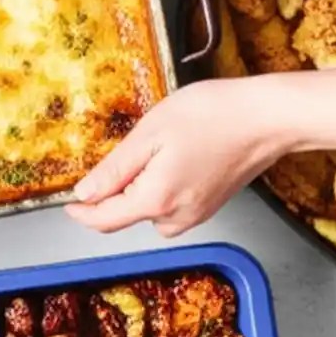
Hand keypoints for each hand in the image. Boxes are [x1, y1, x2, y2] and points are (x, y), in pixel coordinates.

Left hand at [65, 79, 292, 236]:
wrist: (267, 118)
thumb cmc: (213, 116)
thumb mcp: (149, 134)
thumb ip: (114, 169)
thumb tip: (85, 195)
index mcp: (155, 200)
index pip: (105, 220)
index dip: (81, 212)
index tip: (68, 202)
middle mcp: (176, 217)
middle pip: (126, 217)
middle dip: (112, 196)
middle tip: (115, 158)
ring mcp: (196, 214)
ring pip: (149, 212)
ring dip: (139, 192)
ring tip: (151, 152)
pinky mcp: (209, 206)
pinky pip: (171, 206)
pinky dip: (161, 189)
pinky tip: (173, 159)